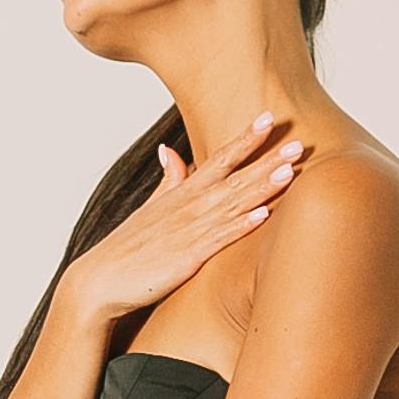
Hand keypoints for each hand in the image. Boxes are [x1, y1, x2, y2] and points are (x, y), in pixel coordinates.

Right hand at [69, 109, 307, 321]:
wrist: (99, 281)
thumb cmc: (128, 248)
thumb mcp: (150, 207)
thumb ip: (168, 179)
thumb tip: (170, 150)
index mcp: (182, 194)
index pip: (219, 159)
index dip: (245, 139)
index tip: (269, 117)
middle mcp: (189, 207)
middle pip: (235, 178)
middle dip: (267, 160)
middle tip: (299, 142)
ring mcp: (189, 232)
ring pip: (233, 204)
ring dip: (262, 187)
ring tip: (289, 170)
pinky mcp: (187, 258)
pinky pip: (219, 239)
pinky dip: (241, 226)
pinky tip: (264, 215)